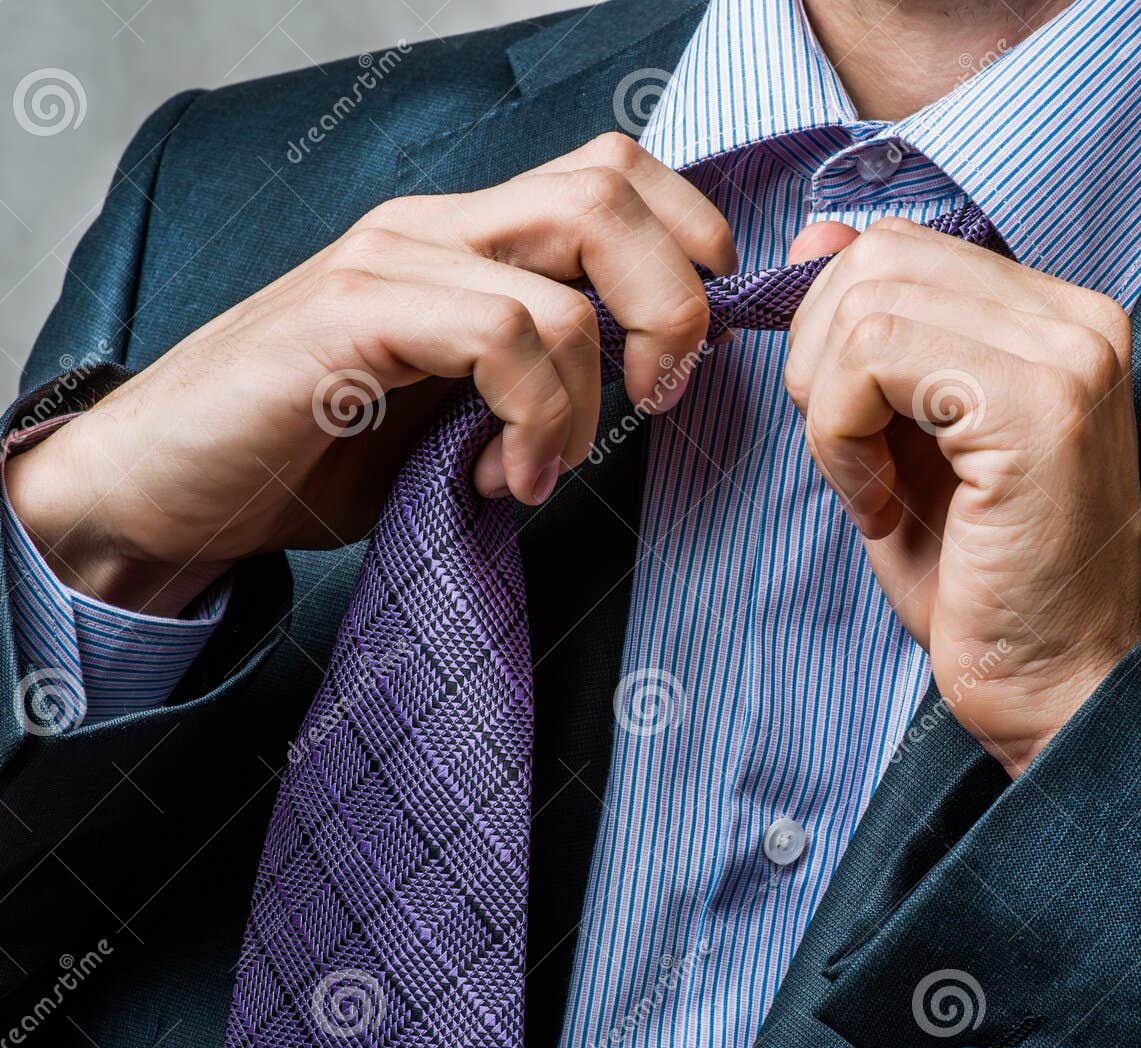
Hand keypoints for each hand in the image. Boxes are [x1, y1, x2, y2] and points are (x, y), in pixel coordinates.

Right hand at [9, 134, 734, 615]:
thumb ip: (537, 382)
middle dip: (674, 305)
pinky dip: (535, 417)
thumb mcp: (455, 412)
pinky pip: (499, 332)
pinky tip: (505, 477)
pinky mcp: (349, 315)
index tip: (680, 361)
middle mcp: (434, 228)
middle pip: (611, 190)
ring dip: (590, 395)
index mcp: (468, 239)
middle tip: (655, 401)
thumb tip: (635, 389)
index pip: (615, 179)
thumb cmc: (311, 451)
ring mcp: (388, 261)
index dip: (687, 249)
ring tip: (543, 472)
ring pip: (564, 272)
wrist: (163, 485)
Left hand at [785, 217, 1140, 774]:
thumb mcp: (904, 443)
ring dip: (830, 405)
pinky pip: (874, 358)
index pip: (902, 247)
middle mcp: (1079, 319)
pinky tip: (881, 506)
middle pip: (878, 257)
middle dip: (820, 358)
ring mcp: (1067, 356)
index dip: (835, 330)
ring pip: (868, 300)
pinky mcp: (1038, 406)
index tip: (849, 428)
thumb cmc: (983, 587)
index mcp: (1057, 321)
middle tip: (850, 456)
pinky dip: (842, 434)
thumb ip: (868, 339)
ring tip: (873, 488)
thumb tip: (814, 233)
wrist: (1059, 692)